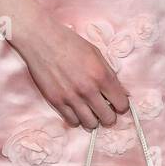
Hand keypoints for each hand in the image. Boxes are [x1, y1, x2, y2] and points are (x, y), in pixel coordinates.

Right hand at [13, 16, 130, 130]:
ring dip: (94, 119)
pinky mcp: (56, 102)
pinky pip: (72, 122)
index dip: (121, 106)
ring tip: (91, 111)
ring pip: (90, 124)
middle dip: (109, 115)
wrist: (43, 40)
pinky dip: (77, 118)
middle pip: (108, 119)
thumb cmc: (71, 43)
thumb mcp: (97, 54)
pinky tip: (77, 109)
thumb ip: (109, 75)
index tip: (117, 103)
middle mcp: (88, 90)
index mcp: (102, 76)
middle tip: (105, 109)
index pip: (121, 104)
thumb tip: (121, 93)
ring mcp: (71, 98)